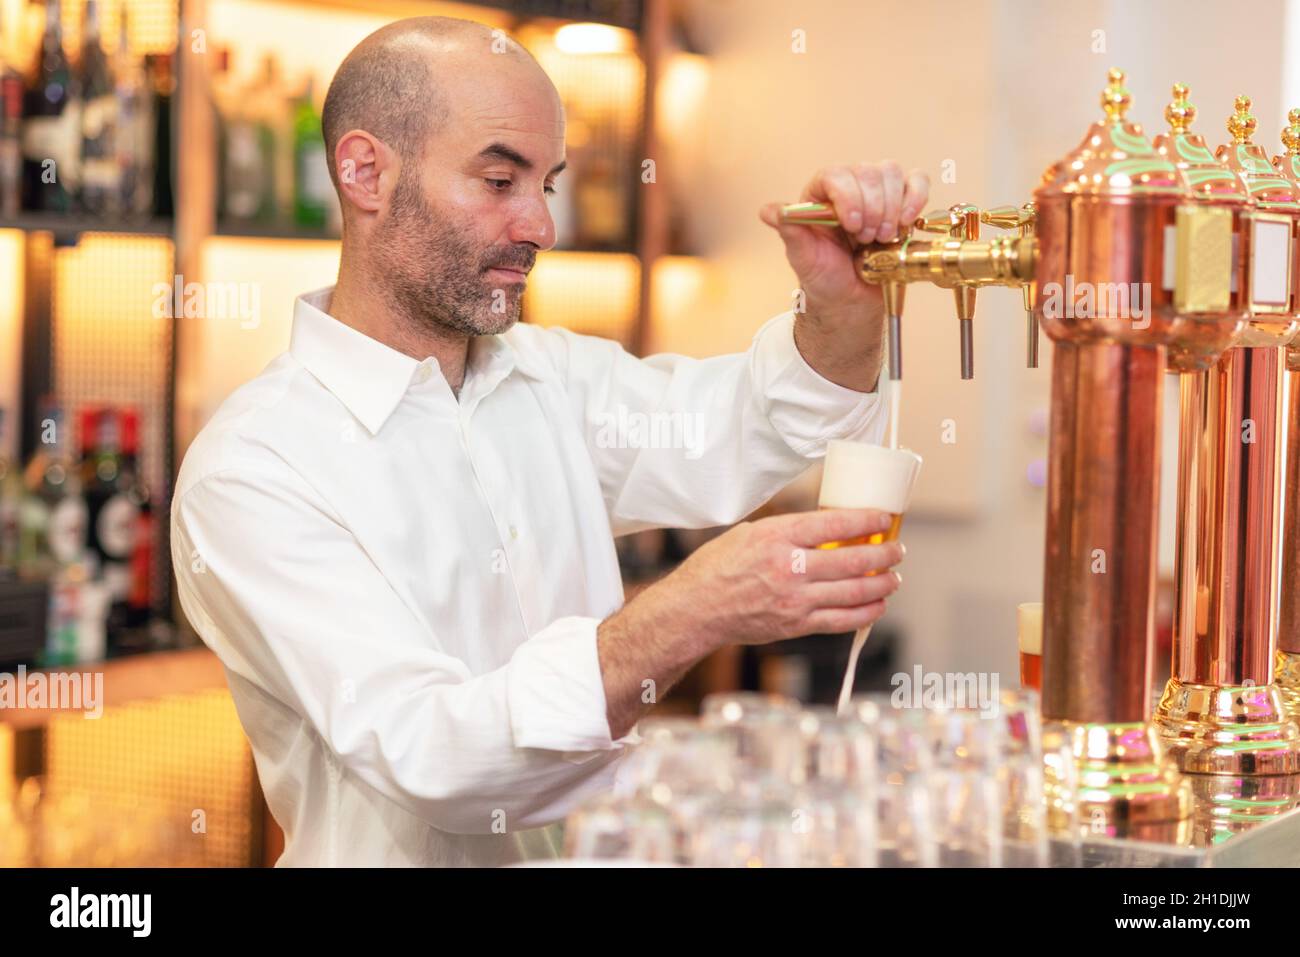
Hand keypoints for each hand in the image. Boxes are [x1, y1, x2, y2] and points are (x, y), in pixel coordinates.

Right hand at [647, 508, 903, 649]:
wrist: (697, 609)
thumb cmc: (719, 566)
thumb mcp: (751, 533)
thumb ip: (790, 531)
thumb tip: (830, 528)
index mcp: (776, 537)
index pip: (834, 523)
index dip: (867, 521)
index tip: (884, 518)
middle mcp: (789, 568)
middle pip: (852, 559)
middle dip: (884, 554)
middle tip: (897, 550)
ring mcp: (794, 600)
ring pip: (854, 592)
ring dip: (882, 584)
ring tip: (893, 578)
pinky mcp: (796, 625)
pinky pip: (842, 620)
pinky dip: (866, 613)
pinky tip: (877, 605)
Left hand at [759, 161, 928, 312]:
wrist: (851, 300)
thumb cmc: (825, 279)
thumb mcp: (803, 259)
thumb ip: (790, 231)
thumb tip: (768, 211)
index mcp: (820, 196)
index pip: (835, 175)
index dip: (848, 196)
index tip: (852, 225)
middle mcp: (848, 188)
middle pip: (867, 172)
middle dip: (871, 209)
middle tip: (865, 238)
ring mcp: (876, 192)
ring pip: (891, 173)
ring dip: (891, 208)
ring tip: (881, 237)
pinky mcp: (901, 201)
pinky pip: (916, 182)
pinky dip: (915, 198)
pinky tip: (906, 222)